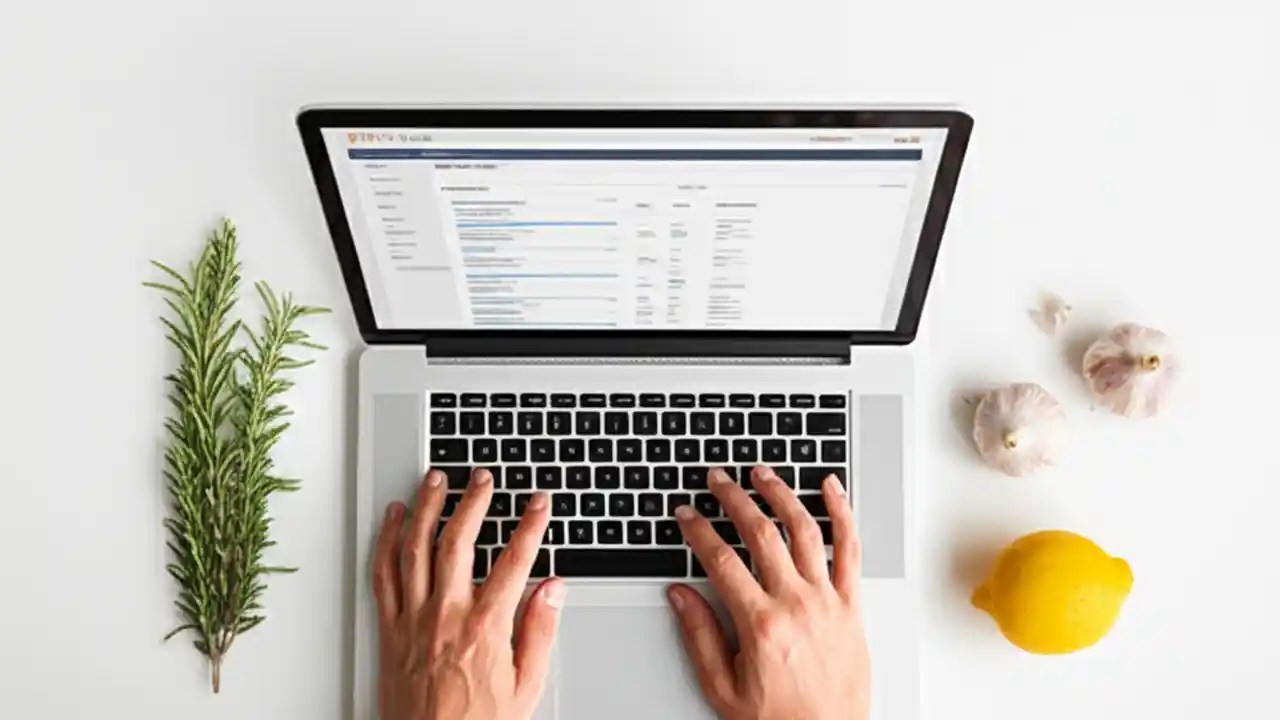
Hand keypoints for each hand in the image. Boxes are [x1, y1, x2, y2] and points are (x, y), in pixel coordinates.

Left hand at [374, 468, 564, 719]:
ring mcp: (412, 621)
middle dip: (474, 501)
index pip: (514, 562)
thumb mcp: (526, 687)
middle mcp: (445, 617)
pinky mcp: (388, 630)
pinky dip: (386, 541)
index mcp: (485, 629)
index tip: (539, 503)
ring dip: (427, 507)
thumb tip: (553, 589)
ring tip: (436, 480)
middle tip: (484, 478)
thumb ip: (541, 632)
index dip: (530, 525)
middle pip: (459, 542)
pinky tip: (394, 519)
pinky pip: (383, 575)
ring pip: (416, 548)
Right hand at [668, 466, 869, 719]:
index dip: (699, 531)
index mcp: (760, 625)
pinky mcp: (852, 605)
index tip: (686, 515)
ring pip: (804, 531)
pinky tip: (830, 487)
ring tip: (763, 473)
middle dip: (734, 499)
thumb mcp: (723, 686)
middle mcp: (795, 605)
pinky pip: (850, 549)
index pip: (721, 561)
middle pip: (761, 534)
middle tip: (718, 480)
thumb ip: (700, 635)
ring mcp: (827, 601)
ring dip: (781, 495)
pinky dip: (842, 512)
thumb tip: (680, 595)